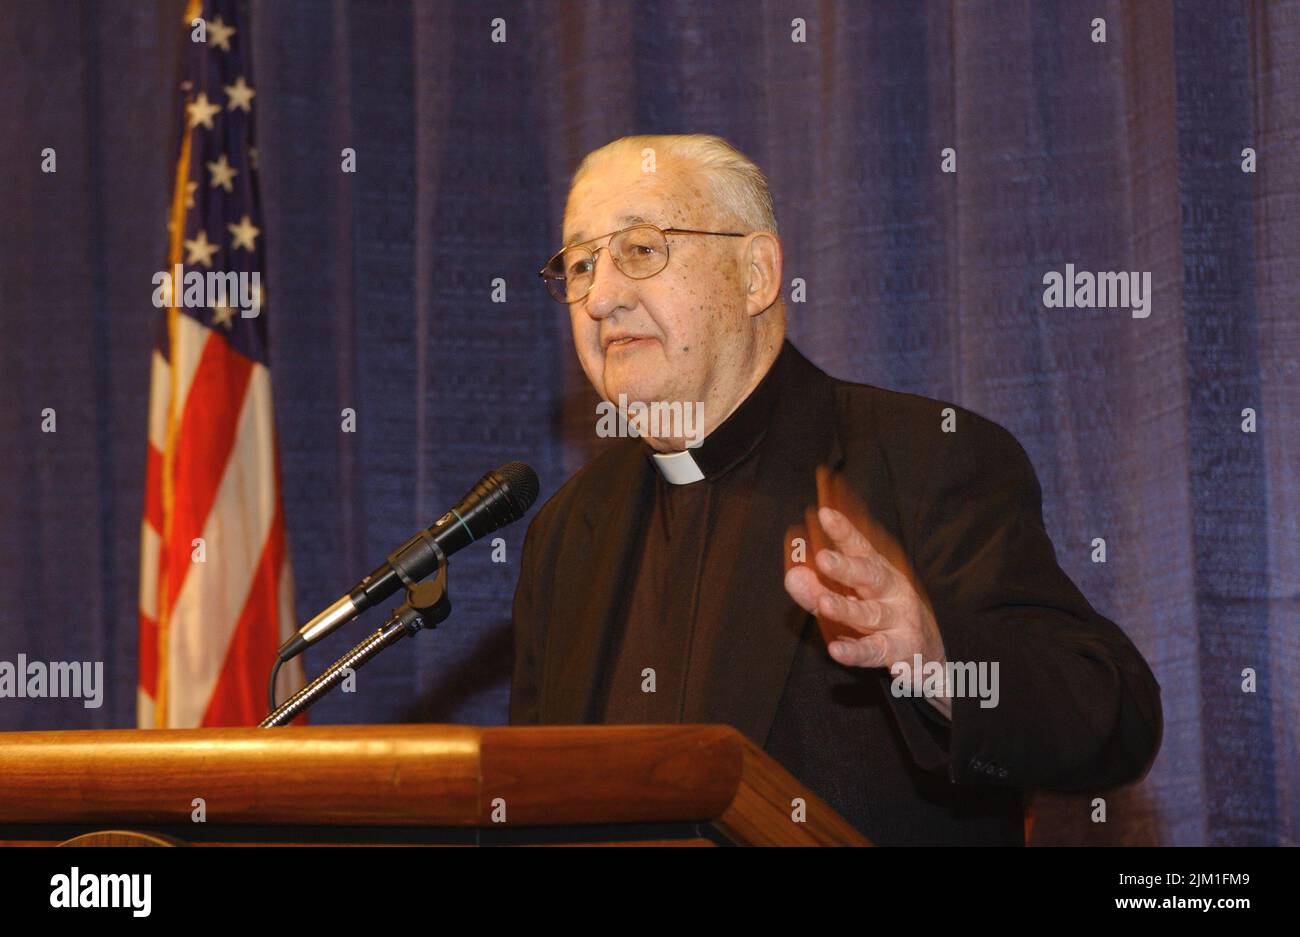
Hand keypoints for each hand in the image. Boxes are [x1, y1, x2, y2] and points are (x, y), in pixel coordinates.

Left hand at [784, 501, 951, 718]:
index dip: (843, 531)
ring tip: (824, 604)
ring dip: (847, 610)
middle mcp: (891, 591)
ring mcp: (899, 620)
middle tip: (823, 559)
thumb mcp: (847, 601)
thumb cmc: (879, 619)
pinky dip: (856, 652)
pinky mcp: (900, 650)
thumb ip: (816, 589)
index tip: (825, 514)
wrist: (927, 655)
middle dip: (846, 567)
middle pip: (869, 575)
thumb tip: (792, 575)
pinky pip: (876, 650)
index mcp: (877, 572)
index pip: (859, 548)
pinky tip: (837, 651)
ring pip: (871, 614)